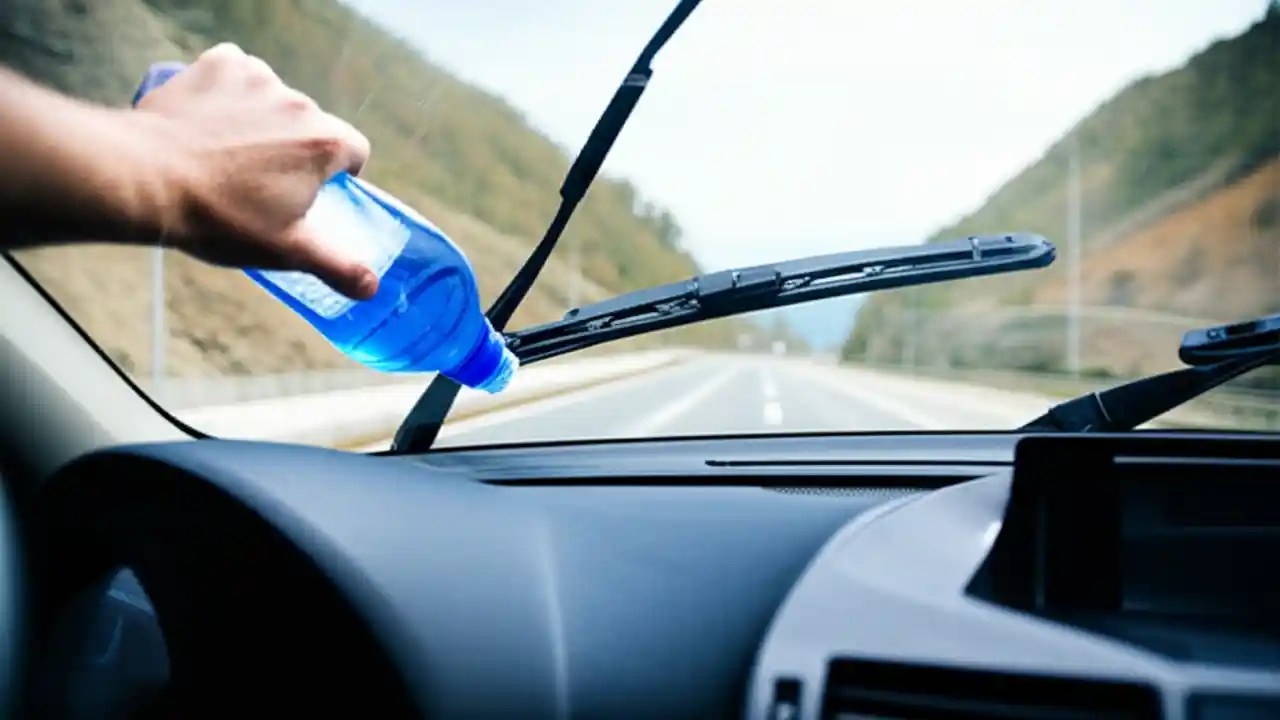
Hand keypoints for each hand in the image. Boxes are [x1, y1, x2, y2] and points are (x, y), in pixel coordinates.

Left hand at [134, 43, 377, 298]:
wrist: (145, 179)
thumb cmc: (220, 218)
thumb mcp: (286, 251)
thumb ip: (337, 266)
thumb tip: (372, 287)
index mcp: (323, 144)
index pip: (355, 150)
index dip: (339, 174)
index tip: (312, 191)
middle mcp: (297, 103)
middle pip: (312, 125)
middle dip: (295, 149)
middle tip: (261, 182)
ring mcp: (256, 79)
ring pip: (274, 100)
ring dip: (262, 120)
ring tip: (229, 153)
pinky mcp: (218, 66)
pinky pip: (238, 73)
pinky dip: (231, 92)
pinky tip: (211, 119)